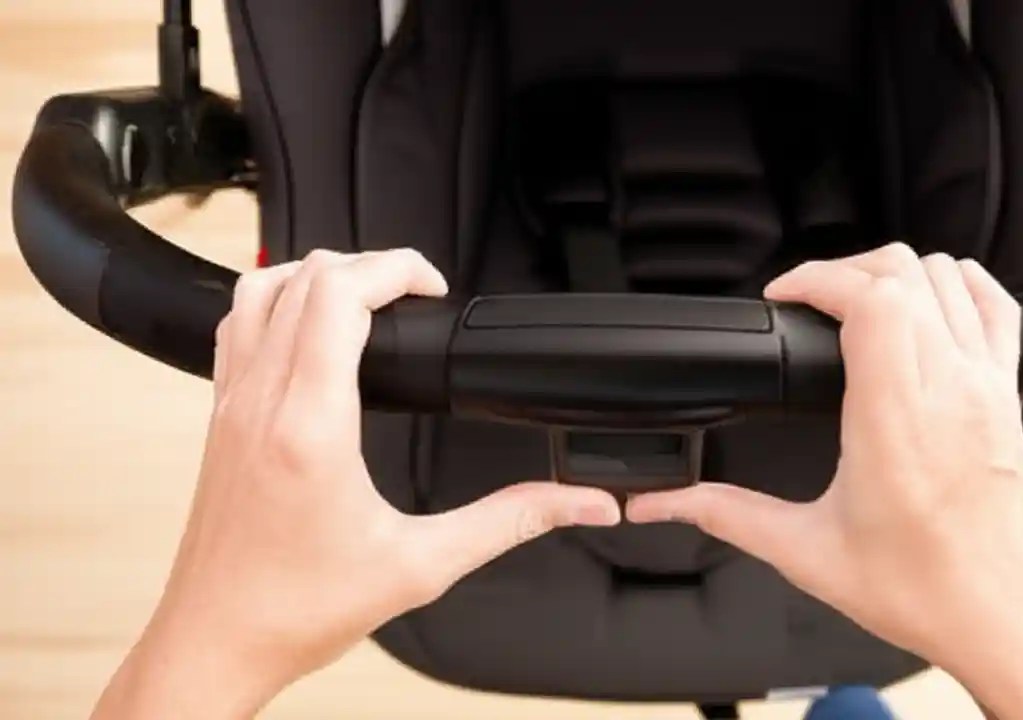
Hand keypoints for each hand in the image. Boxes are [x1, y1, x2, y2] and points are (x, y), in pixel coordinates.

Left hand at [92, 249, 620, 719]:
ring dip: (318, 276)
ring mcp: (230, 404)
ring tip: (369, 300)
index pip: (339, 293)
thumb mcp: (423, 564)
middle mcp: (261, 401)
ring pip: (260, 289)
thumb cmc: (296, 608)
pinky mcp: (218, 417)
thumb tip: (576, 502)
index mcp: (310, 425)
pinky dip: (279, 304)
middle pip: (303, 275)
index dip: (396, 268)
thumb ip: (510, 522)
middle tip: (415, 295)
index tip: (434, 289)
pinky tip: (314, 334)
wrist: (218, 641)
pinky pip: (237, 325)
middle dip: (369, 265)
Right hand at [628, 244, 1022, 717]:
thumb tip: (664, 503)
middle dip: (843, 270)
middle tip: (807, 303)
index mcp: (894, 420)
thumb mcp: (806, 552)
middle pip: (902, 272)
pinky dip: (961, 284)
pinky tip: (930, 302)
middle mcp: (946, 389)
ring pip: (947, 277)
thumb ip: (726, 515)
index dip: (816, 278)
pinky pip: (997, 306)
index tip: (783, 298)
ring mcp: (984, 385)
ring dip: (894, 273)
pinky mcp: (1007, 394)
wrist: (1001, 618)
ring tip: (856, 303)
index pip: (870, 299)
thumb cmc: (921, 590)